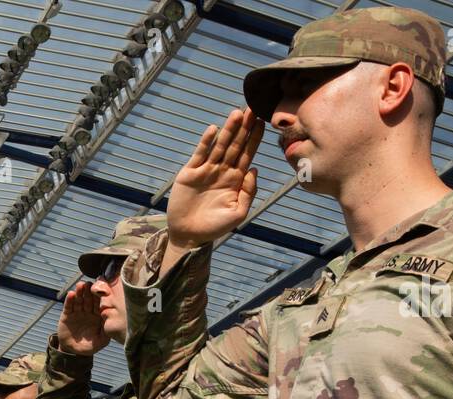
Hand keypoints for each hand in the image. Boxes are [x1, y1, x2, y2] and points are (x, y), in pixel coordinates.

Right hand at [57, 281, 107, 355]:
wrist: (72, 350)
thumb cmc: (88, 346)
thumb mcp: (100, 342)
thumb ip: (106, 334)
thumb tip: (112, 325)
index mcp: (97, 316)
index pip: (99, 304)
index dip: (100, 297)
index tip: (101, 290)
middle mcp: (88, 312)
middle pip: (89, 299)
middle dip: (89, 291)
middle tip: (90, 283)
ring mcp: (78, 312)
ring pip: (79, 300)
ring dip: (80, 292)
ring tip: (80, 285)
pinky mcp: (67, 314)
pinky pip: (69, 306)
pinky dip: (69, 300)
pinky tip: (71, 294)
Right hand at [164, 110, 262, 271]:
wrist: (189, 235)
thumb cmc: (215, 227)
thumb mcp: (238, 213)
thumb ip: (249, 192)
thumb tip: (254, 168)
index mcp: (235, 179)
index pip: (247, 154)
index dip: (255, 138)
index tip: (263, 122)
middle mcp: (222, 171)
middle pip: (235, 145)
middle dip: (244, 128)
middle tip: (252, 109)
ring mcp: (206, 170)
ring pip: (219, 146)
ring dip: (228, 130)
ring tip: (236, 113)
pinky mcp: (190, 173)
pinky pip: (200, 154)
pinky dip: (206, 142)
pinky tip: (213, 129)